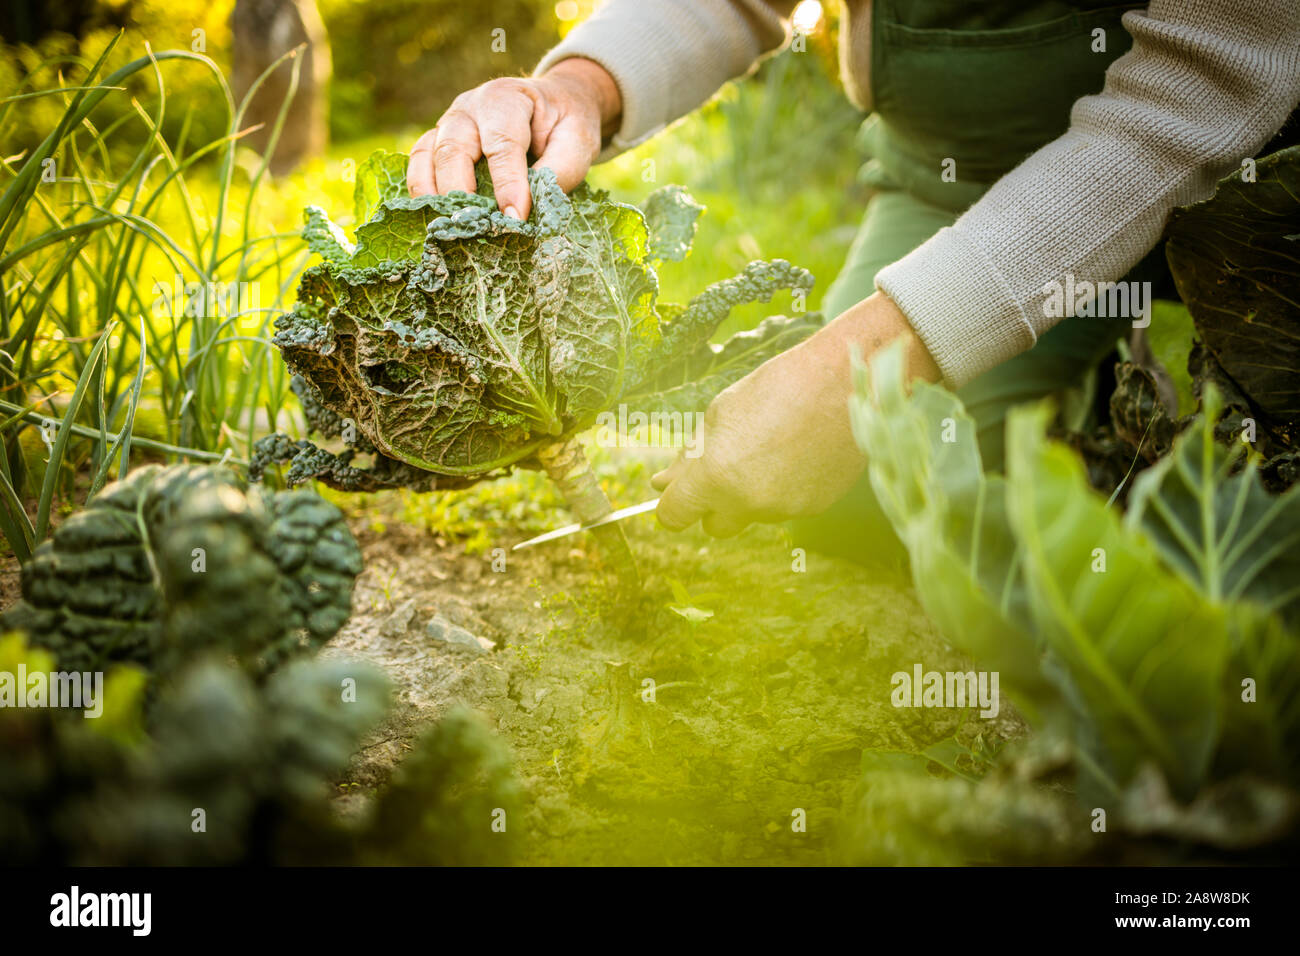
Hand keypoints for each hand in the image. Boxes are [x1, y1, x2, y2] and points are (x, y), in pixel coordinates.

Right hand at [406, 58, 621, 217]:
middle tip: (474, 227)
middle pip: (453, 149)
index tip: (514, 219)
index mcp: (506, 99)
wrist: (553, 105)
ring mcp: (448, 122)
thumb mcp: (576, 141)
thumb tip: (530, 211)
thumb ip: (558, 171)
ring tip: (447, 228)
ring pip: (427, 155)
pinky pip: (419, 163)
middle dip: (461, 192)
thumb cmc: (564, 125)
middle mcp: (469, 107)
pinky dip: (421, 191)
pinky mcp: (437, 141)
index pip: (502, 143)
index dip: (507, 183)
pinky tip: (434, 218)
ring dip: (432, 195)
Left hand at [651, 292, 941, 536]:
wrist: (846, 383)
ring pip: (752, 513)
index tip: (677, 493)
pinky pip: (784, 507)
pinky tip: (797, 453)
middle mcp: (747, 501)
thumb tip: (663, 483)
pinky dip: (783, 488)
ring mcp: (783, 509)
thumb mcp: (721, 413)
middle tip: (726, 466)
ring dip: (751, 491)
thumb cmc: (778, 387)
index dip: (672, 505)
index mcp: (715, 475)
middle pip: (714, 526)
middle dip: (713, 503)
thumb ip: (691, 456)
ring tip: (773, 444)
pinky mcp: (813, 507)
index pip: (675, 516)